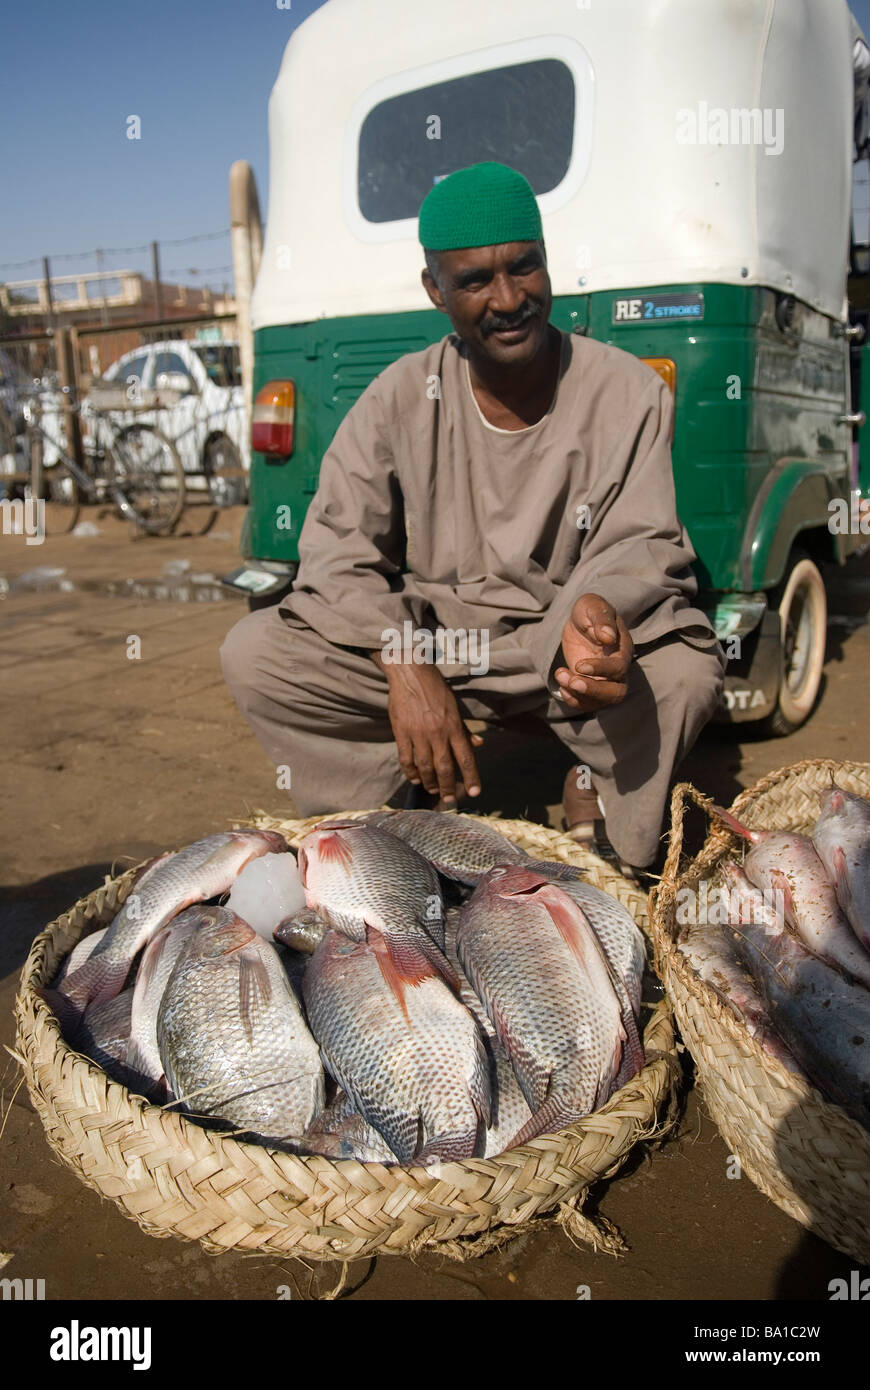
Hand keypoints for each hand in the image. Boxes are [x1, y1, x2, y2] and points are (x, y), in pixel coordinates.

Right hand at [371, 655, 481, 804]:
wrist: (410, 673)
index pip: (466, 757)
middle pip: (445, 768)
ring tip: (432, 789)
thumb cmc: (435, 689)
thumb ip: (465, 729)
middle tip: (449, 799)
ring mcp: (418, 733)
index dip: (471, 777)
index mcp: (453, 726)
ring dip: (430, 782)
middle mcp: (438, 732)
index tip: (474, 792)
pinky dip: (411, 772)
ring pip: (425, 767)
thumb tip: (479, 745)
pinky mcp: (401, 732)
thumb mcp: (455, 707)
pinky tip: (415, 779)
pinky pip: (406, 758)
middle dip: (448, 787)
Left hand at [555, 593, 632, 712]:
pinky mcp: (592, 687)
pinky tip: (562, 685)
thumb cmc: (589, 612)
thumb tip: (608, 637)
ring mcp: (607, 680)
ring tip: (561, 676)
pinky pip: (588, 703)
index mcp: (622, 648)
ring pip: (603, 701)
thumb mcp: (592, 607)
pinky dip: (574, 699)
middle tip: (572, 681)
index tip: (580, 665)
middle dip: (594, 691)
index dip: (601, 669)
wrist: (580, 622)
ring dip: (580, 695)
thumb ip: (601, 619)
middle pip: (617, 692)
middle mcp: (618, 668)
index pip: (619, 667)